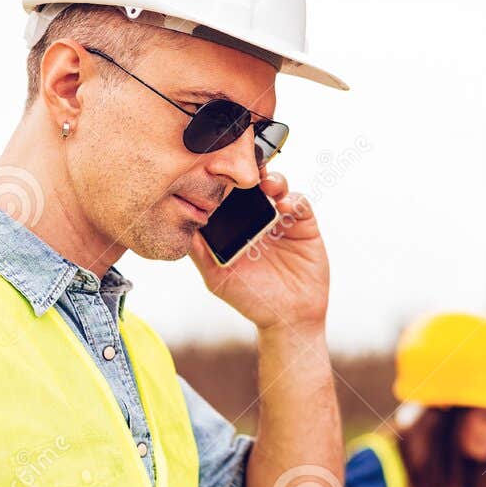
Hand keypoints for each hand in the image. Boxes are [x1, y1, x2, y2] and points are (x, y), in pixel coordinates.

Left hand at [189, 169, 328, 329]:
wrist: (288, 317)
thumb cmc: (252, 299)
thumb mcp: (218, 278)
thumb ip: (200, 253)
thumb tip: (181, 229)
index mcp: (236, 227)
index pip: (229, 196)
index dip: (224, 182)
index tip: (216, 173)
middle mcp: (259, 219)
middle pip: (254, 185)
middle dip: (249, 173)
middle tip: (244, 169)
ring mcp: (282, 220)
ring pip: (278, 187)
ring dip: (273, 180)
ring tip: (267, 184)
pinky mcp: (304, 226)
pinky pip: (300, 204)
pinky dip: (292, 199)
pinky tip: (284, 207)